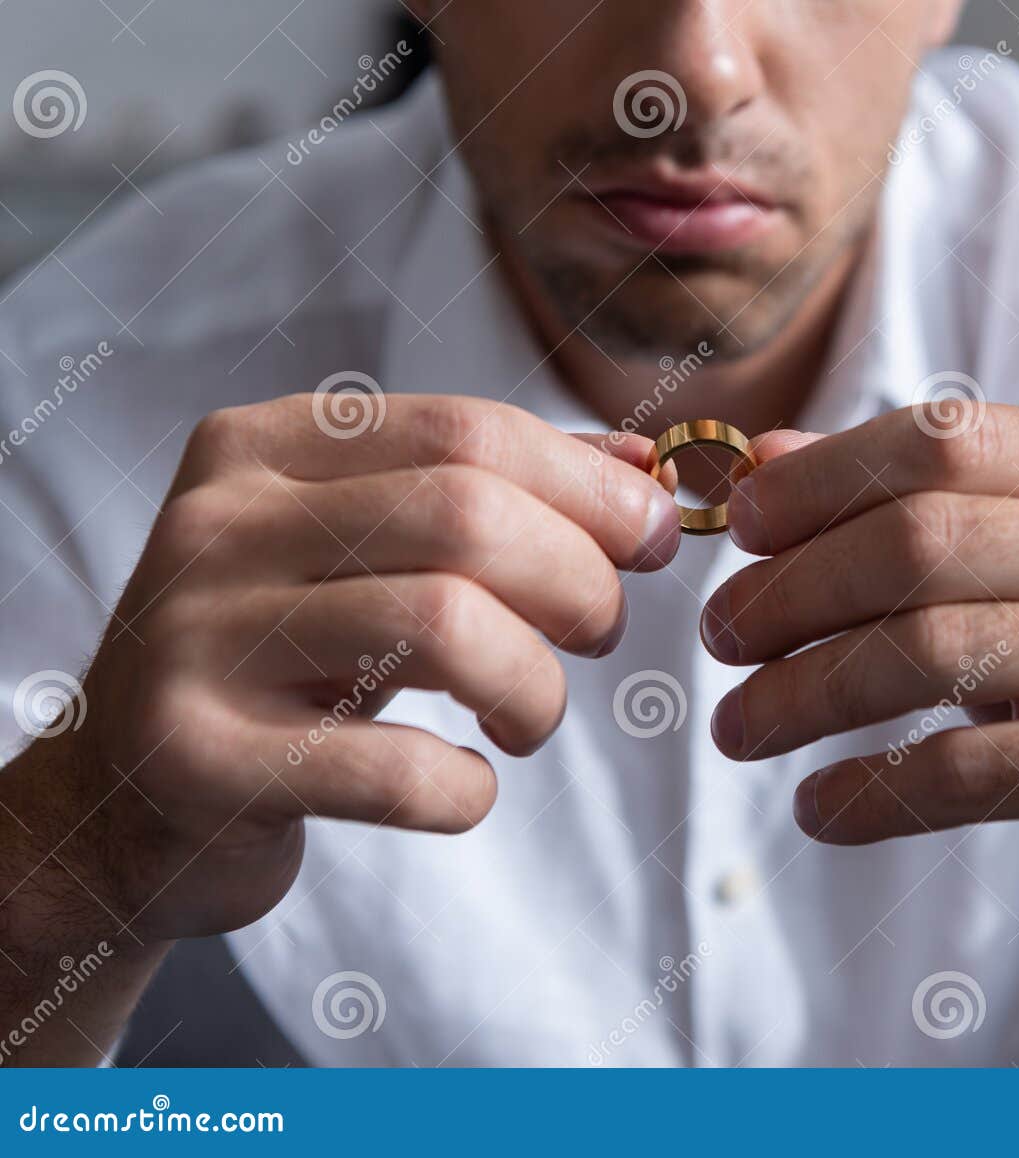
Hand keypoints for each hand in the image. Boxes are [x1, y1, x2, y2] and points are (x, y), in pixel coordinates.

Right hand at [24, 392, 679, 943]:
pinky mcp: (199, 759)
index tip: (653, 538)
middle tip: (600, 634)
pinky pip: (394, 769)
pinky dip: (468, 790)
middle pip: (465, 516)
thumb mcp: (370, 556)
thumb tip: (642, 468)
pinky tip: (467, 787)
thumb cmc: (284, 664)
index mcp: (263, 450)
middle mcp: (217, 525)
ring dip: (536, 686)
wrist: (124, 802)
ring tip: (531, 718)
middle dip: (579, 580)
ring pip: (443, 626)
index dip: (589, 486)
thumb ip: (499, 497)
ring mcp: (196, 640)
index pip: (465, 431)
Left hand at [700, 404, 1018, 962]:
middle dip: (795, 590)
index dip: (822, 478)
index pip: (945, 439)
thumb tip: (759, 459)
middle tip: (721, 638)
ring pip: (933, 653)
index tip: (741, 530)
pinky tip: (814, 806)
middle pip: (925, 541)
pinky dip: (865, 792)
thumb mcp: (1009, 579)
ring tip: (739, 728)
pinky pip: (962, 771)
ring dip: (803, 695)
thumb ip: (900, 506)